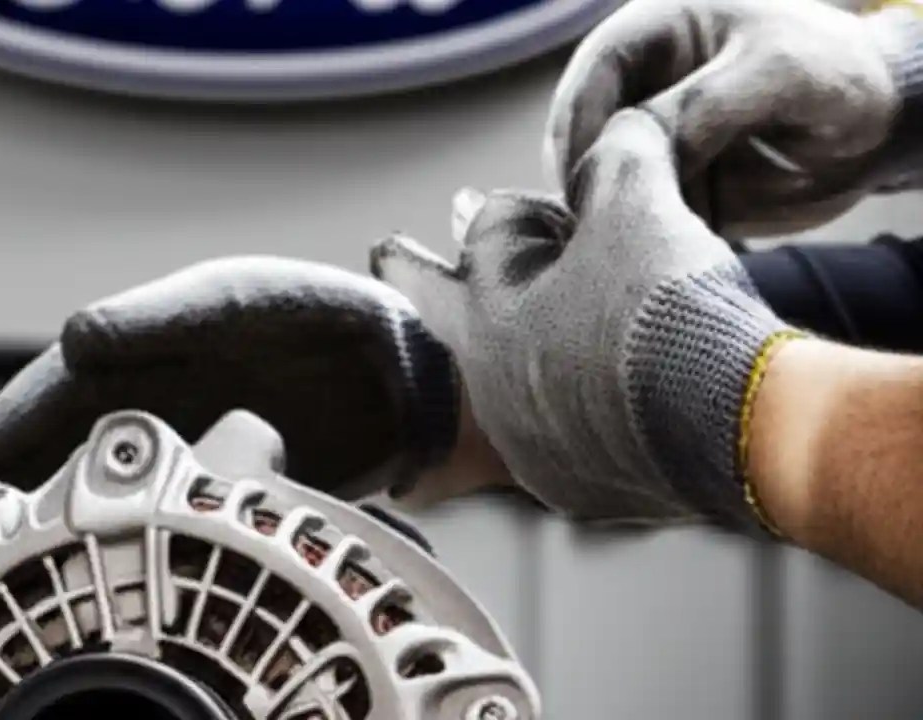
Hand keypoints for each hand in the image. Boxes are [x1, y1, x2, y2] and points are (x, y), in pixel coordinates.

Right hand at [0, 256, 479, 502]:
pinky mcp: (219, 491)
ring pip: (103, 489)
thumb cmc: (320, 315)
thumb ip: (159, 321)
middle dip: (20, 485)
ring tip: (36, 549)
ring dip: (69, 517)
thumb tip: (75, 336)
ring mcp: (184, 448)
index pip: (49, 390)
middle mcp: (151, 401)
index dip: (9, 428)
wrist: (407, 373)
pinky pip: (162, 521)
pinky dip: (135, 540)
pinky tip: (118, 559)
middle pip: (60, 450)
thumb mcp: (233, 301)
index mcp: (141, 348)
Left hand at [374, 110, 797, 525]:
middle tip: (390, 255)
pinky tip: (614, 392)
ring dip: (528, 347)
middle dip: (423, 278)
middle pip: (454, 317)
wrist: (736, 429)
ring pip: (513, 380)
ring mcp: (528, 446)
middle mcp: (489, 388)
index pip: (483, 233)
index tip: (481, 204)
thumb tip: (620, 131)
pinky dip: (581, 405)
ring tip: (549, 328)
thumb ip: (617, 153)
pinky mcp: (578, 488)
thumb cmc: (667, 311)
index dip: (512, 206)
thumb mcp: (638, 201)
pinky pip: (567, 434)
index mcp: (483, 315)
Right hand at [546, 0, 908, 236]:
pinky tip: (657, 251)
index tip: (588, 177)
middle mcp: (640, 84)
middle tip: (600, 221)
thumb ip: (707, 105)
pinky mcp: (662, 183)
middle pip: (579, 132)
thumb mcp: (780, 72)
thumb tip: (641, 152)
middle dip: (586, 177)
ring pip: (598, 178)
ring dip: (611, 211)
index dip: (581, 123)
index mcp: (658, 31)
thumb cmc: (834, 72)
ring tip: (636, 241)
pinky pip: (631, 212)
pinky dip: (639, 233)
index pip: (596, 73)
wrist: (876, 128)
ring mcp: (647, 138)